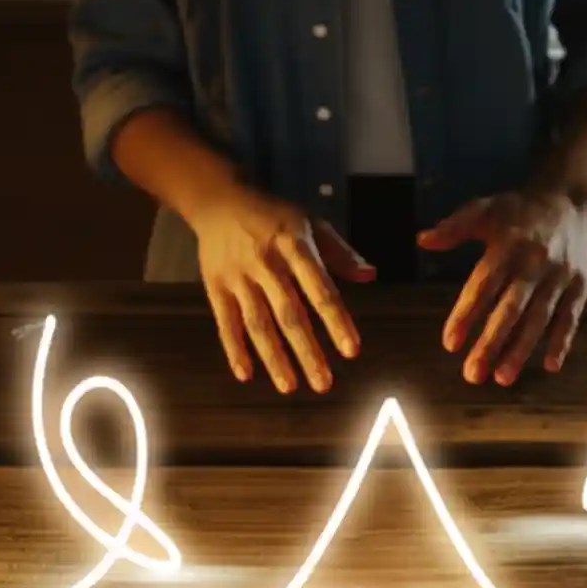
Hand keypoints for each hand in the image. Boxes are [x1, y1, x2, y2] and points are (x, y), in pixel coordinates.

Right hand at [193, 187, 374, 393]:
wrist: (218, 199)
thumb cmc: (274, 217)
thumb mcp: (309, 223)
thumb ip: (339, 252)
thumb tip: (371, 275)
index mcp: (295, 245)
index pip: (320, 290)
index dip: (336, 321)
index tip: (351, 351)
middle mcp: (266, 263)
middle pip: (289, 313)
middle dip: (307, 351)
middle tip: (324, 384)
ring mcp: (238, 276)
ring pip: (258, 323)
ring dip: (273, 358)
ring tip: (290, 388)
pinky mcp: (216, 286)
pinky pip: (226, 322)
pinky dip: (234, 349)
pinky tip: (246, 375)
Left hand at [418, 191, 586, 385]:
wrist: (568, 200)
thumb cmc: (517, 210)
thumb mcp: (483, 209)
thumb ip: (454, 227)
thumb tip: (422, 240)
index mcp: (507, 245)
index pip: (483, 285)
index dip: (466, 315)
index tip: (450, 344)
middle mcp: (533, 262)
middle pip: (510, 308)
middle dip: (491, 343)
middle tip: (472, 374)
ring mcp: (559, 276)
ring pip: (539, 318)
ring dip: (522, 350)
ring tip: (502, 378)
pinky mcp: (579, 285)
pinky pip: (570, 316)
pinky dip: (562, 341)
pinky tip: (550, 366)